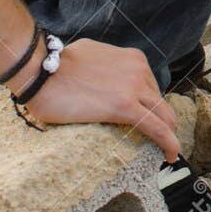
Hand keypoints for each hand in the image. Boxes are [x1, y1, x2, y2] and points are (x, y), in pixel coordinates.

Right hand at [8, 38, 181, 161]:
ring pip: (164, 116)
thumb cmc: (57, 66)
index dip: (151, 107)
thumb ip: (108, 67)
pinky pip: (157, 128)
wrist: (40, 71)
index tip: (148, 120)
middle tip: (157, 142)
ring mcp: (134, 87)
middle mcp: (138, 70)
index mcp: (132, 59)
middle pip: (160, 103)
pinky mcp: (125, 107)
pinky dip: (168, 144)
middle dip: (162, 122)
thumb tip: (105, 80)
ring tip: (163, 151)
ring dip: (167, 134)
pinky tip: (170, 156)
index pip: (151, 88)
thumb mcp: (93, 55)